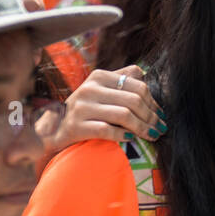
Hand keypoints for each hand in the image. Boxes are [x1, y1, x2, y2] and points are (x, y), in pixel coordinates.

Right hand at [45, 65, 163, 154]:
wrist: (54, 128)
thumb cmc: (85, 109)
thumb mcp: (100, 89)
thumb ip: (122, 78)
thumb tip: (146, 76)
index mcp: (100, 76)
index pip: (138, 86)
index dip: (153, 102)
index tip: (160, 114)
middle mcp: (90, 88)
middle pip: (133, 101)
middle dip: (151, 116)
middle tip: (159, 128)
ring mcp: (82, 107)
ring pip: (124, 115)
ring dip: (142, 128)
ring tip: (151, 135)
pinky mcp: (76, 126)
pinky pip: (107, 130)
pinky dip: (123, 135)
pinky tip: (131, 139)